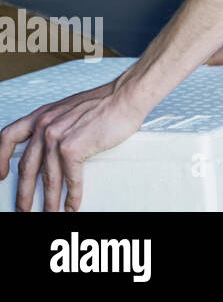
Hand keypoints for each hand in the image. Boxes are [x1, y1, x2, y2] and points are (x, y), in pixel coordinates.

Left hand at [0, 80, 148, 211]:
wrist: (126, 96)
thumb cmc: (105, 101)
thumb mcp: (70, 109)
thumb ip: (57, 124)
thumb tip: (53, 145)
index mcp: (42, 115)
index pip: (9, 136)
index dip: (1, 158)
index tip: (1, 174)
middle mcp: (45, 125)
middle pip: (26, 166)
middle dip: (23, 192)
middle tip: (23, 207)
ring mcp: (57, 137)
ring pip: (48, 177)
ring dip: (48, 200)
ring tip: (50, 211)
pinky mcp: (73, 148)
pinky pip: (70, 178)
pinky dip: (71, 195)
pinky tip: (72, 203)